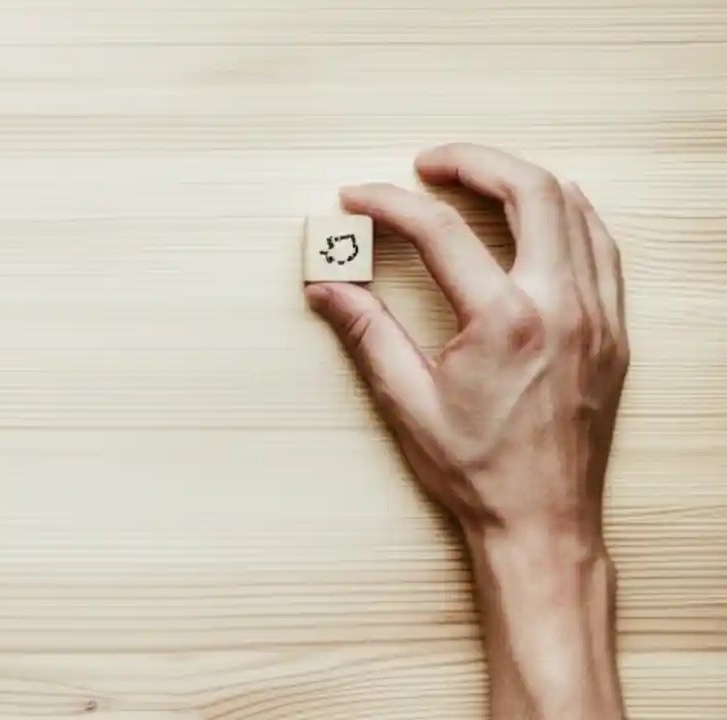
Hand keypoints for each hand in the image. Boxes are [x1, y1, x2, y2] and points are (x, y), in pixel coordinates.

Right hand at [307, 143, 627, 718]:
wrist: (544, 521)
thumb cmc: (479, 472)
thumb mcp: (407, 403)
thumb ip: (366, 331)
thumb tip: (326, 283)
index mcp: (505, 321)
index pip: (440, 230)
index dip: (388, 204)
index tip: (357, 199)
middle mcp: (561, 306)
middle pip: (529, 191)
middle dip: (473, 162)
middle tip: (428, 164)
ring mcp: (597, 315)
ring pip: (575, 208)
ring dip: (522, 181)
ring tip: (477, 180)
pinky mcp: (613, 330)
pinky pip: (602, 246)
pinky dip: (567, 215)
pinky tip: (538, 218)